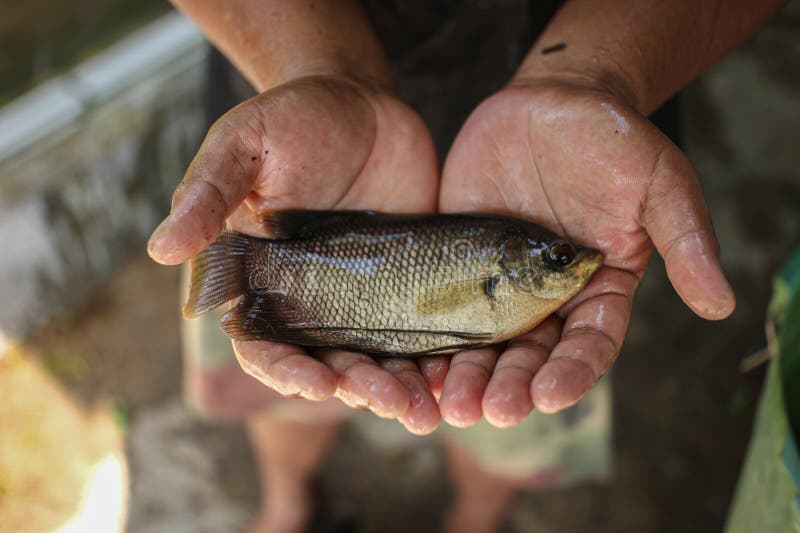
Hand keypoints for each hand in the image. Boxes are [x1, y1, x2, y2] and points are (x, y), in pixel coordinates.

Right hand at [147, 75, 444, 433]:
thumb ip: (206, 195)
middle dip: (358, 388)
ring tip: (427, 407)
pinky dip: (436, 357)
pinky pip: (420, 330)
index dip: (285, 371)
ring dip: (399, 388)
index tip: (318, 383)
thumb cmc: (288, 119)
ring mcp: (363, 294)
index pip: (263, 343)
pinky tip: (457, 373)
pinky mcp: (407, 282)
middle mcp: (310, 298)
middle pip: (328, 363)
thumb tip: (160, 250)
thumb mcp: (242, 146)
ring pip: (377, 357)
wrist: (360, 101)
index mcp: (262, 279)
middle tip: (391, 403)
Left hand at [437, 79, 734, 426]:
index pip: (588, 344)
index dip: (572, 372)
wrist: (550, 101)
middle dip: (511, 386)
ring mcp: (497, 283)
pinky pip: (440, 306)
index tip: (549, 395)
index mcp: (596, 290)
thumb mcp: (658, 184)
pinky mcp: (456, 263)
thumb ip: (684, 242)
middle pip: (529, 356)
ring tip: (450, 406)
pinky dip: (429, 340)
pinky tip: (413, 367)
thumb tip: (721, 305)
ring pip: (482, 344)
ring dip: (467, 378)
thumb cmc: (612, 139)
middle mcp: (545, 298)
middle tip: (491, 411)